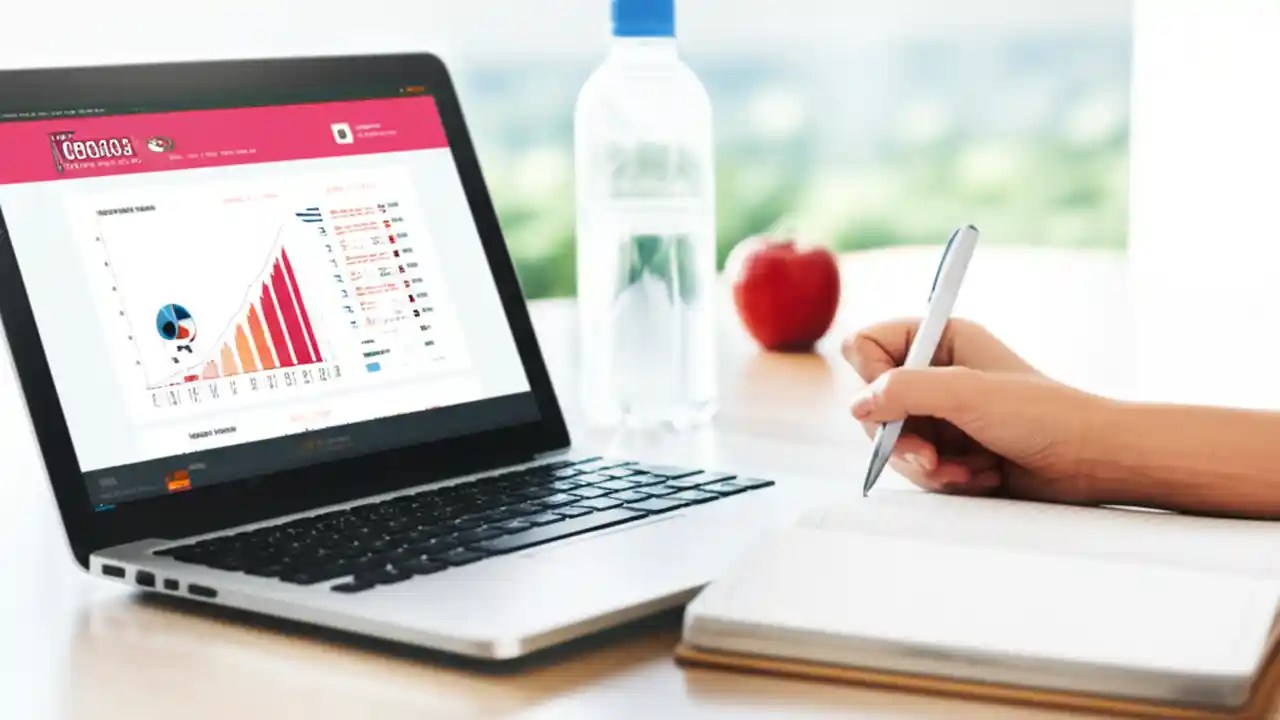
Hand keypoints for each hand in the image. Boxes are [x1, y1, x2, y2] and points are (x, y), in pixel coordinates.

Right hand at [842, 318, 1108, 502]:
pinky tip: (978, 477)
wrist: (1089, 461)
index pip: (865, 346)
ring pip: (891, 440)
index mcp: (939, 339)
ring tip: (966, 471)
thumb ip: (905, 391)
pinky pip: (915, 465)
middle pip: (873, 403)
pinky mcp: (948, 447)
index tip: (894, 403)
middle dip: (902, 437)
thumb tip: (858, 406)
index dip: (872, 378)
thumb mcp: (967, 394)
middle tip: (932, 456)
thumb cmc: (1045, 415)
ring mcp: (939, 412)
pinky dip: (942, 477)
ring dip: (926, 464)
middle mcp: (934, 372)